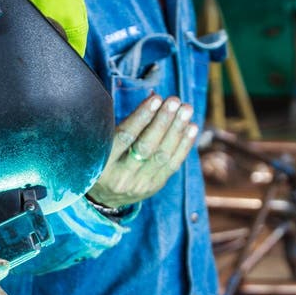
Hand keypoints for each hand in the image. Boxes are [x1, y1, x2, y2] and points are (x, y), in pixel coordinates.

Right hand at [86, 94, 198, 210]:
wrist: (105, 197)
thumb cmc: (104, 159)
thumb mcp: (104, 144)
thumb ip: (126, 123)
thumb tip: (154, 98)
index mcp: (104, 163)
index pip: (125, 137)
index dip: (142, 117)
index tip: (156, 99)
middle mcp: (121, 177)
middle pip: (146, 147)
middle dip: (163, 122)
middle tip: (175, 101)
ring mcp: (139, 185)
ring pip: (161, 156)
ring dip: (176, 130)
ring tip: (186, 110)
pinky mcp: (153, 187)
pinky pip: (172, 165)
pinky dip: (184, 145)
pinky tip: (191, 128)